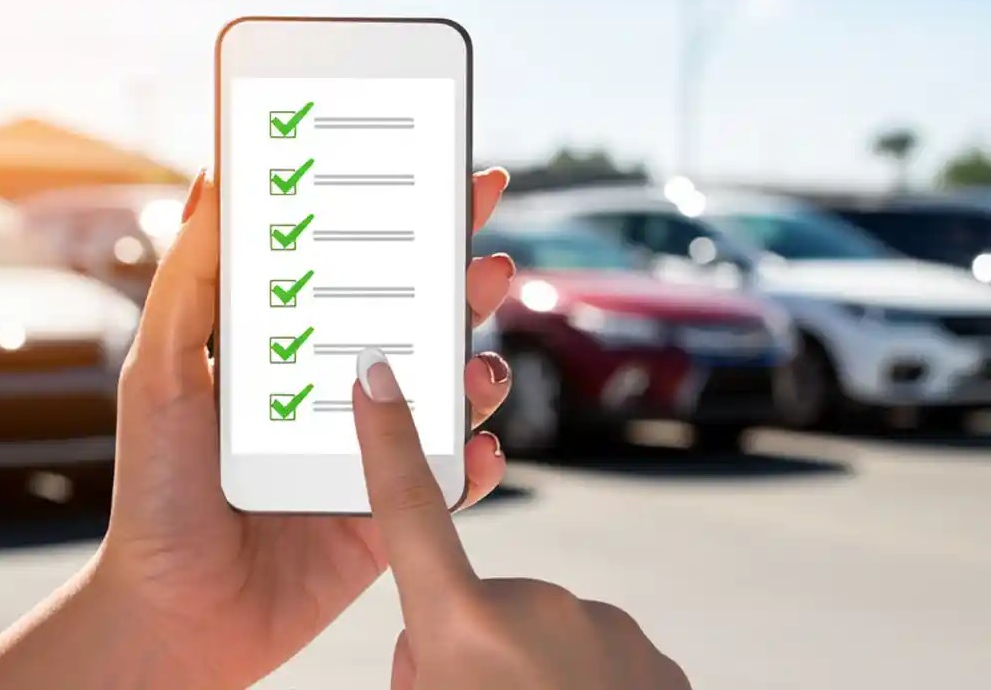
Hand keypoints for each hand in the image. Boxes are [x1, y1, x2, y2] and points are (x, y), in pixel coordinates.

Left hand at [97, 168, 515, 686]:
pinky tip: (480, 448)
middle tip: (488, 258)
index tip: (445, 173)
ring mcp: (367, 453)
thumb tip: (216, 175)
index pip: (352, 268)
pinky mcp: (388, 514)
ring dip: (479, 372)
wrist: (173, 614)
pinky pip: (451, 482)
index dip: (401, 221)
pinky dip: (478, 464)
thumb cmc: (155, 489)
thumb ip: (190, 277)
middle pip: (416, 323)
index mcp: (287, 349)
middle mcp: (334, 392)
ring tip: (480, 366)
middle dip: (461, 287)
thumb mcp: (161, 369)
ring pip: (446, 396)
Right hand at [353, 353, 690, 689]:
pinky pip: (597, 659)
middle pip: (481, 600)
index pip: (410, 511)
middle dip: (473, 644)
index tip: (377, 375)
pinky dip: (582, 688)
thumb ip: (423, 655)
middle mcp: (541, 608)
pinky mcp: (656, 662)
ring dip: (530, 670)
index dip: (388, 440)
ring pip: (542, 634)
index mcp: (466, 625)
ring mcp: (609, 631)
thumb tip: (438, 635)